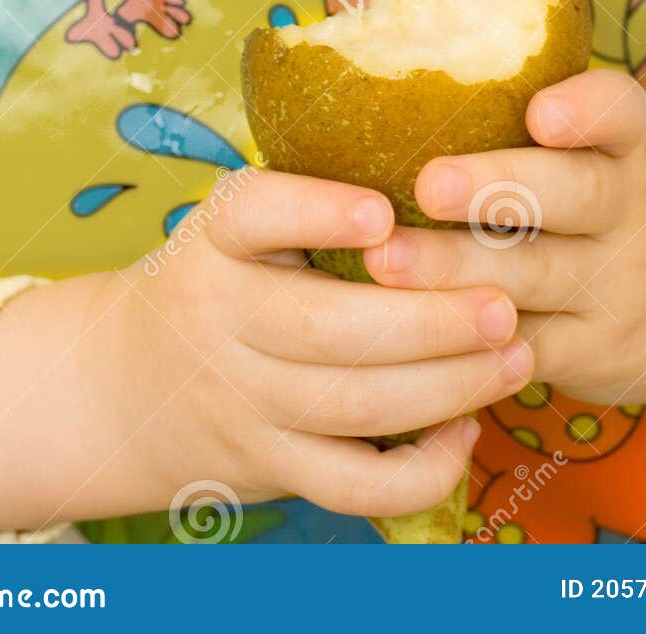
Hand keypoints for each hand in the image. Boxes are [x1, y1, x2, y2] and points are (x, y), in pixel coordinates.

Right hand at [0, 167, 532, 532]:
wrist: (129, 384)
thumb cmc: (224, 277)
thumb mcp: (239, 224)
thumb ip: (312, 196)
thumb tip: (450, 159)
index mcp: (218, 239)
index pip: (252, 214)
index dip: (315, 212)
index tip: (383, 212)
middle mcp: (221, 318)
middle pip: (326, 327)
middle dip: (429, 319)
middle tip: (504, 302)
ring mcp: (244, 401)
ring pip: (354, 406)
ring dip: (449, 386)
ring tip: (515, 355)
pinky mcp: (271, 468)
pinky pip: (353, 485)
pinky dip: (420, 469)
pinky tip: (464, 431)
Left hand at [363, 69, 645, 407]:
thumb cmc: (604, 194)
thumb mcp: (598, 147)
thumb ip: (519, 108)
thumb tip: (384, 51)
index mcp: (622, 145)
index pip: (618, 112)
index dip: (584, 110)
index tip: (541, 112)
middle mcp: (627, 210)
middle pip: (572, 195)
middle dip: (495, 188)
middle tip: (429, 183)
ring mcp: (614, 286)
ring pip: (533, 274)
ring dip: (454, 267)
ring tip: (384, 258)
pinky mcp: (593, 352)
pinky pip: (526, 348)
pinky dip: (469, 339)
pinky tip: (411, 331)